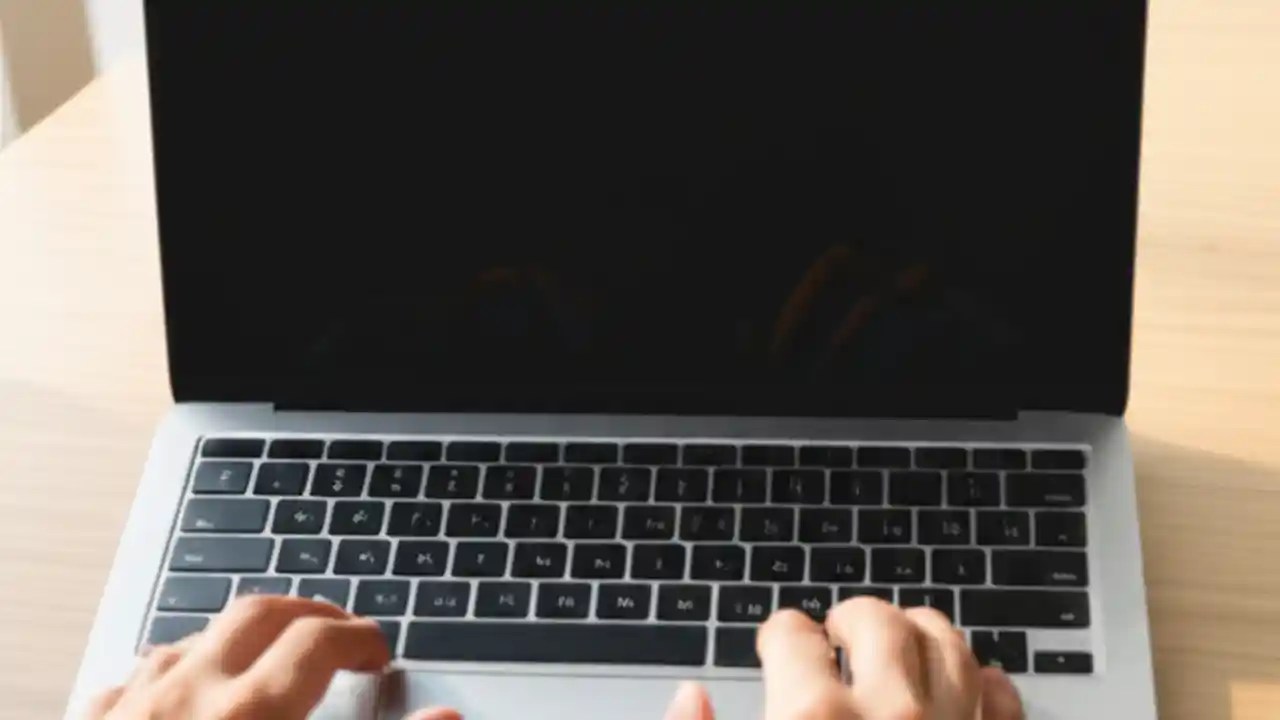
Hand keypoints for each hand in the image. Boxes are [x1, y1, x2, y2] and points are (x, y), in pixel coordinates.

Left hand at [85, 595, 456, 719]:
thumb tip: (447, 719)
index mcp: (252, 712)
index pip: (322, 638)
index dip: (361, 638)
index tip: (379, 654)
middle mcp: (189, 693)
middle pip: (261, 614)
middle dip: (307, 613)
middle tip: (337, 632)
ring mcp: (133, 709)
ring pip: (192, 639)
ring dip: (238, 639)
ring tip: (267, 659)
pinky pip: (133, 679)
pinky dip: (170, 675)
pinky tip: (182, 697)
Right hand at [664, 598, 1023, 719]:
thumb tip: (689, 699)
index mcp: (811, 718)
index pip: (790, 635)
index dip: (779, 636)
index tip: (780, 645)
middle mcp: (889, 715)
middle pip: (874, 621)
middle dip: (850, 619)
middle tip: (837, 637)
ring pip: (948, 644)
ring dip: (922, 633)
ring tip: (899, 644)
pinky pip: (1003, 699)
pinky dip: (987, 685)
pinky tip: (966, 688)